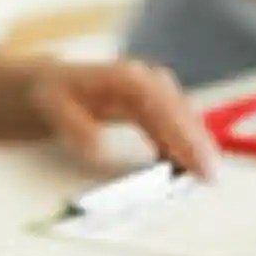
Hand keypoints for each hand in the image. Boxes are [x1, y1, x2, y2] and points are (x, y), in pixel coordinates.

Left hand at [28, 60, 219, 177]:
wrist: (45, 84)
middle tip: (210, 177)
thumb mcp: (51, 107)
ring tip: (203, 176)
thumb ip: (74, 126)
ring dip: (195, 145)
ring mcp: (153, 89)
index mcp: (125, 78)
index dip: (182, 136)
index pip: (162, 107)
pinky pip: (176, 124)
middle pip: (180, 113)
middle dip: (197, 144)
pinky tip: (184, 167)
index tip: (197, 162)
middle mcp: (145, 79)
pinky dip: (183, 144)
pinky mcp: (154, 103)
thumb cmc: (51, 94)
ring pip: (183, 119)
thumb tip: (98, 149)